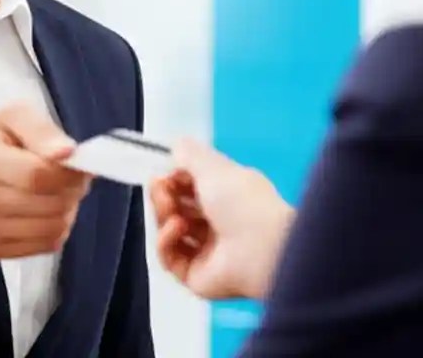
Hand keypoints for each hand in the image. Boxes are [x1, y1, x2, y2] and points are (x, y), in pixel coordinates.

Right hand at [0, 103, 92, 259]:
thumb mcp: (13, 117)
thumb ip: (42, 131)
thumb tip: (69, 154)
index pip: (38, 175)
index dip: (69, 172)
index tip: (78, 163)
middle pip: (49, 205)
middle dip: (72, 190)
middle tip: (71, 176)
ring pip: (52, 229)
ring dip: (67, 210)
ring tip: (56, 191)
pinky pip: (46, 246)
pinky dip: (55, 228)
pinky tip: (43, 209)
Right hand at [149, 138, 294, 299]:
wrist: (261, 248)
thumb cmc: (243, 202)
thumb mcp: (215, 166)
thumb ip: (190, 154)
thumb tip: (176, 146)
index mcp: (228, 197)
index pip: (191, 188)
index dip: (172, 179)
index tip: (161, 173)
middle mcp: (219, 224)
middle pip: (177, 209)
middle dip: (164, 196)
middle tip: (161, 189)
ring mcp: (207, 252)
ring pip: (170, 233)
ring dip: (164, 216)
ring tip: (171, 211)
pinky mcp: (196, 276)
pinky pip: (170, 258)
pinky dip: (166, 241)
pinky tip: (176, 228)